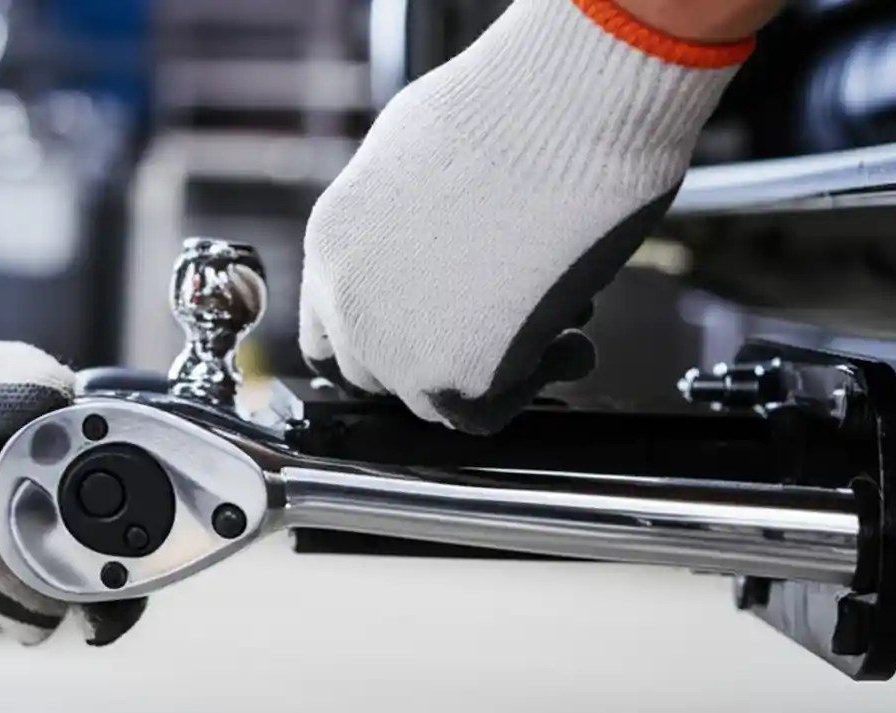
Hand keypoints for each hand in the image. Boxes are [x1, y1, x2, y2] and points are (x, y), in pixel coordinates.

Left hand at [297, 0, 746, 432]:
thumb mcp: (413, 161)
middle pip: (374, 374)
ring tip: (556, 321)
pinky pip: (486, 417)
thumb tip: (423, 263)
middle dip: (437, 355)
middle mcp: (348, 302)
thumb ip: (396, 227)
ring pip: (432, 399)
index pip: (327, 334)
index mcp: (331, 243)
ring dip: (493, 372)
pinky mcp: (456, 376)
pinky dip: (531, 387)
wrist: (563, 116)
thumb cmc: (508, 113)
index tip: (422, 340)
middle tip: (495, 328)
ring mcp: (394, 347)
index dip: (377, 343)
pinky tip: (568, 342)